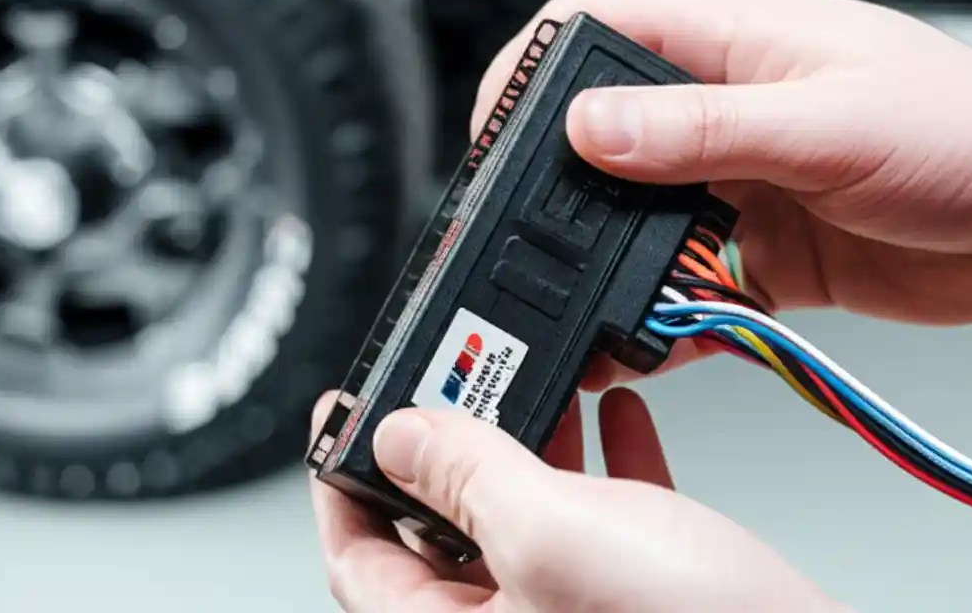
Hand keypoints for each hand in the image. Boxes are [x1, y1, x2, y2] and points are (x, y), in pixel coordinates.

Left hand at [309, 390, 842, 611]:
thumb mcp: (549, 529)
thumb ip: (462, 473)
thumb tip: (397, 432)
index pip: (356, 557)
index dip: (338, 481)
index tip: (337, 418)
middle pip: (435, 527)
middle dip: (442, 445)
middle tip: (444, 382)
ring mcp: (570, 611)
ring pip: (514, 516)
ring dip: (521, 443)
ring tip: (525, 382)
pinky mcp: (634, 593)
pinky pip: (593, 518)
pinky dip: (596, 462)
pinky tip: (616, 416)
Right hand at [473, 0, 971, 385]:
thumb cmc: (971, 134)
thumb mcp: (825, 125)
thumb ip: (700, 129)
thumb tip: (590, 128)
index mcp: (731, 46)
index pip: (593, 30)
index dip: (528, 75)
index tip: (494, 138)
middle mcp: (722, 113)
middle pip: (599, 140)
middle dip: (558, 194)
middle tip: (531, 243)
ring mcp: (737, 186)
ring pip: (634, 224)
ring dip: (609, 267)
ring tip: (592, 307)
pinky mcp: (759, 255)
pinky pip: (683, 285)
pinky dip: (660, 318)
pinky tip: (652, 339)